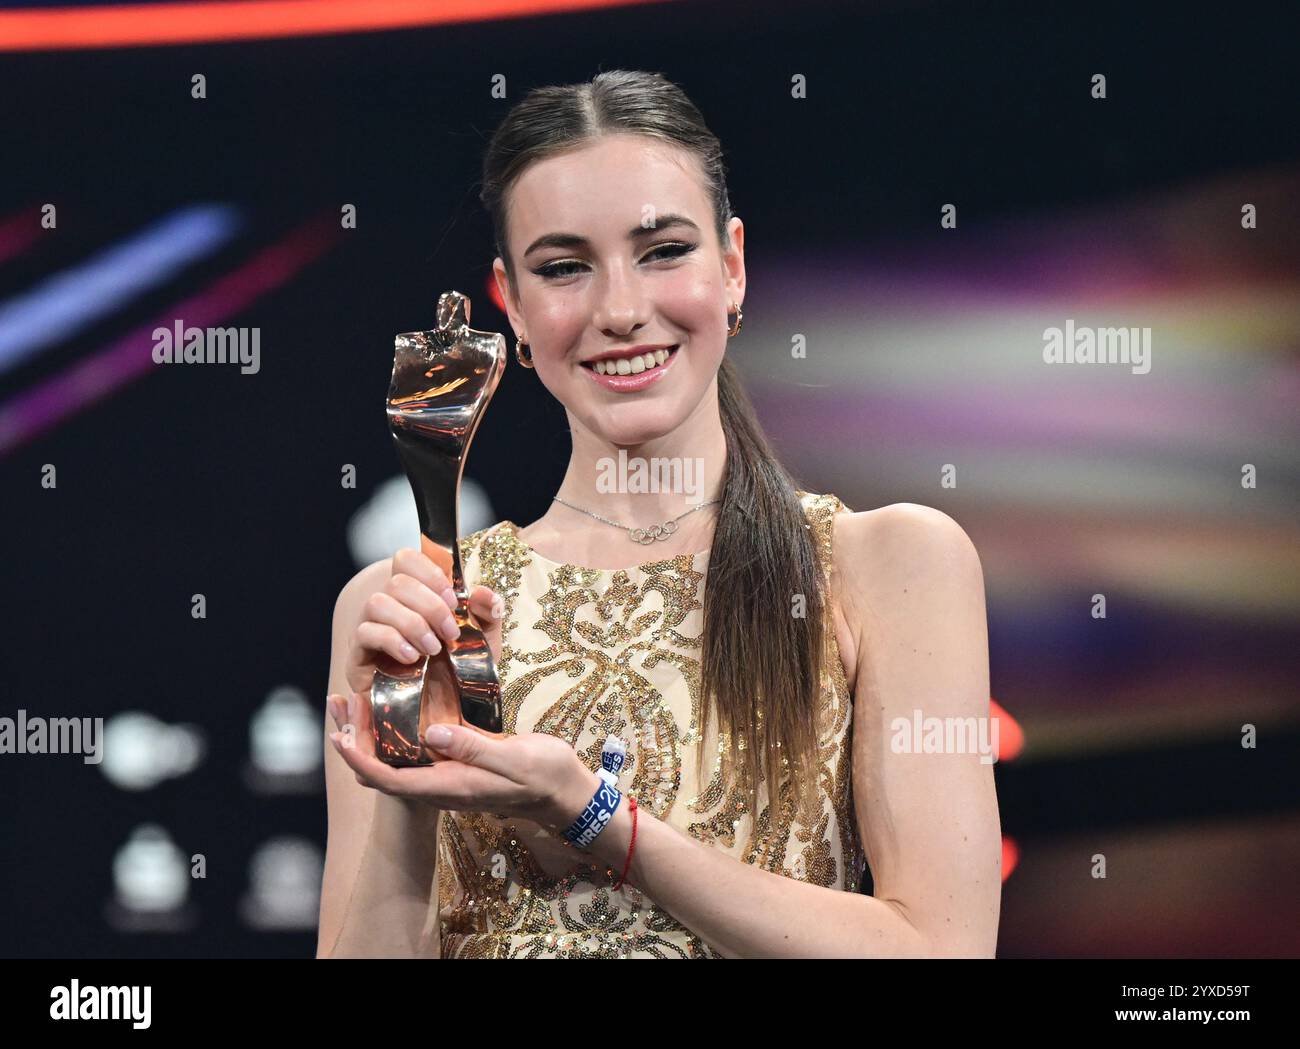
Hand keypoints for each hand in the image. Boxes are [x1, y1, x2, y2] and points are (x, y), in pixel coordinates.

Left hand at [326, 691, 594, 829]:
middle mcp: (439, 785)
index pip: (387, 779)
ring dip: (369, 734)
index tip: (338, 734)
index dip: (358, 758)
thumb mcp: (513, 759)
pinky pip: (411, 753)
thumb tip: (432, 734)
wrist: (564, 791)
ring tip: (355, 700)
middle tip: (340, 702)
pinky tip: (394, 705)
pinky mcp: (454, 765)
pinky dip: (393, 730)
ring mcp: (445, 777)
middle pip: (380, 771)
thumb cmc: (543, 775)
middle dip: (354, 740)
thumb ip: (473, 748)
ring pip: (392, 762)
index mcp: (448, 786)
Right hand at [343, 546, 503, 697]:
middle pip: (396, 580)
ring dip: (411, 623)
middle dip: (428, 605)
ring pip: (376, 603)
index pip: (406, 559)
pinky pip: (364, 634)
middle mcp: (389, 608)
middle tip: (449, 632)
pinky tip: (412, 658)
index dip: (429, 572)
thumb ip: (487, 612)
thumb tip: (484, 593)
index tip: (453, 599)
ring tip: (432, 649)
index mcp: (415, 596)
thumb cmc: (462, 673)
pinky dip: (392, 641)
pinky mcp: (357, 657)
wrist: (447, 716)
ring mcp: (370, 630)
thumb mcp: (485, 641)